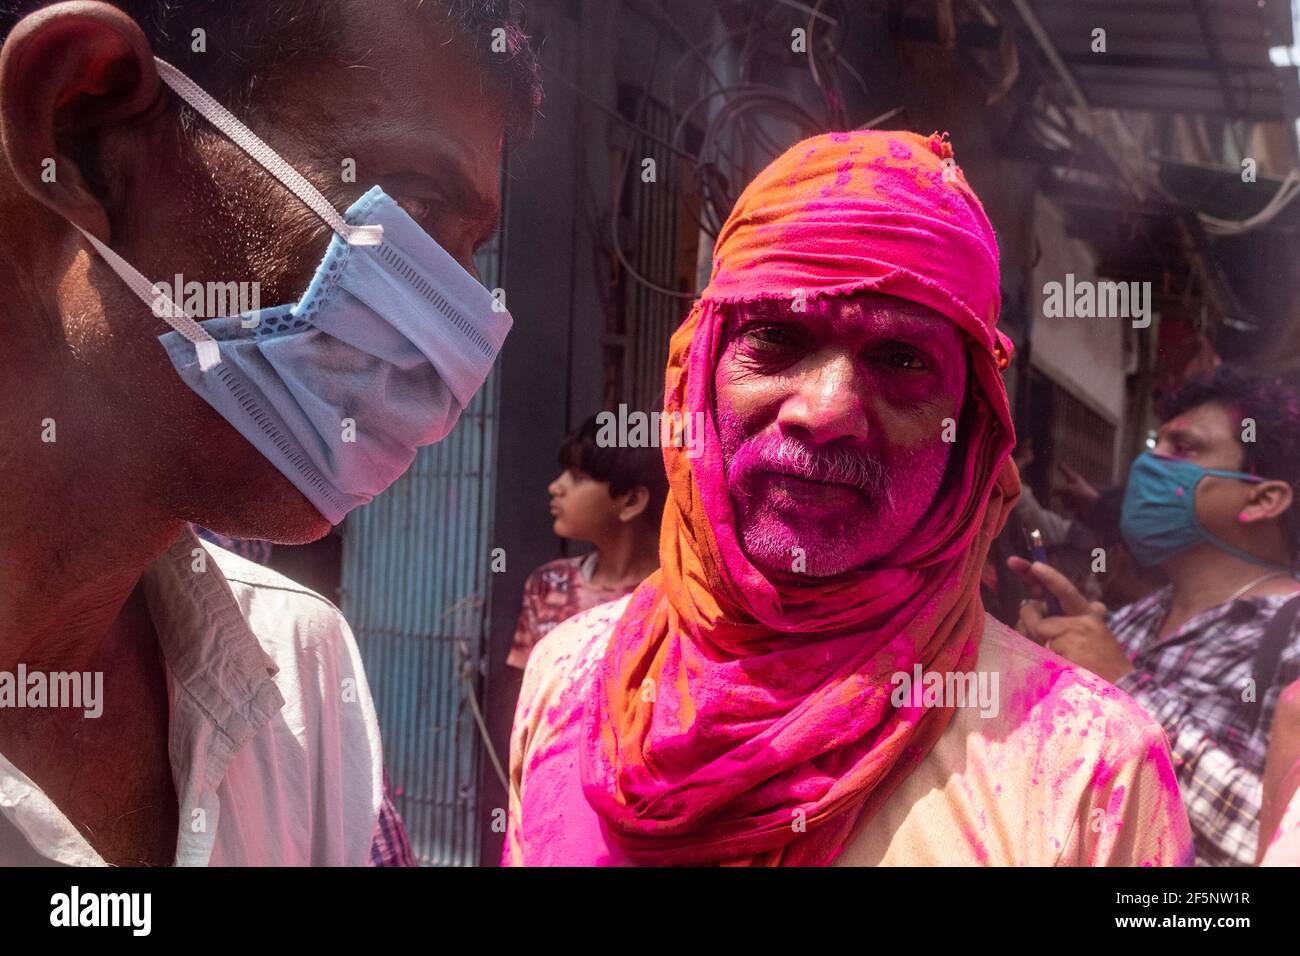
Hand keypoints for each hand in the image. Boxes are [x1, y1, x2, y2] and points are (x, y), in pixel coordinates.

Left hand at [1007, 555, 1134, 683]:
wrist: (1123, 688)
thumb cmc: (1105, 662)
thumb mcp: (1096, 634)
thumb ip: (1079, 618)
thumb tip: (1060, 604)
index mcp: (1088, 615)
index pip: (1066, 590)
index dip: (1049, 577)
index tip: (1034, 565)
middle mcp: (1081, 622)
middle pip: (1037, 615)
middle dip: (1029, 621)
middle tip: (1036, 631)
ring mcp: (1073, 638)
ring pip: (1036, 635)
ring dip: (1037, 644)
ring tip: (1060, 656)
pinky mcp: (1067, 654)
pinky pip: (1041, 652)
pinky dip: (1045, 659)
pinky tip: (1063, 666)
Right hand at [1053, 463, 1099, 516]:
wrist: (1092, 507)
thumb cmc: (1081, 494)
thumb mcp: (1067, 490)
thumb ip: (1057, 490)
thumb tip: (1051, 492)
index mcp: (1075, 479)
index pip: (1066, 471)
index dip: (1062, 467)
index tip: (1059, 462)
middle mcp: (1074, 486)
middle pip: (1061, 489)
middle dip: (1064, 494)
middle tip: (1073, 496)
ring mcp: (1074, 496)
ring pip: (1062, 498)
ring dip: (1066, 501)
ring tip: (1076, 502)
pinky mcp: (1074, 504)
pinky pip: (1065, 505)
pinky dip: (1069, 507)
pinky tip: (1076, 507)